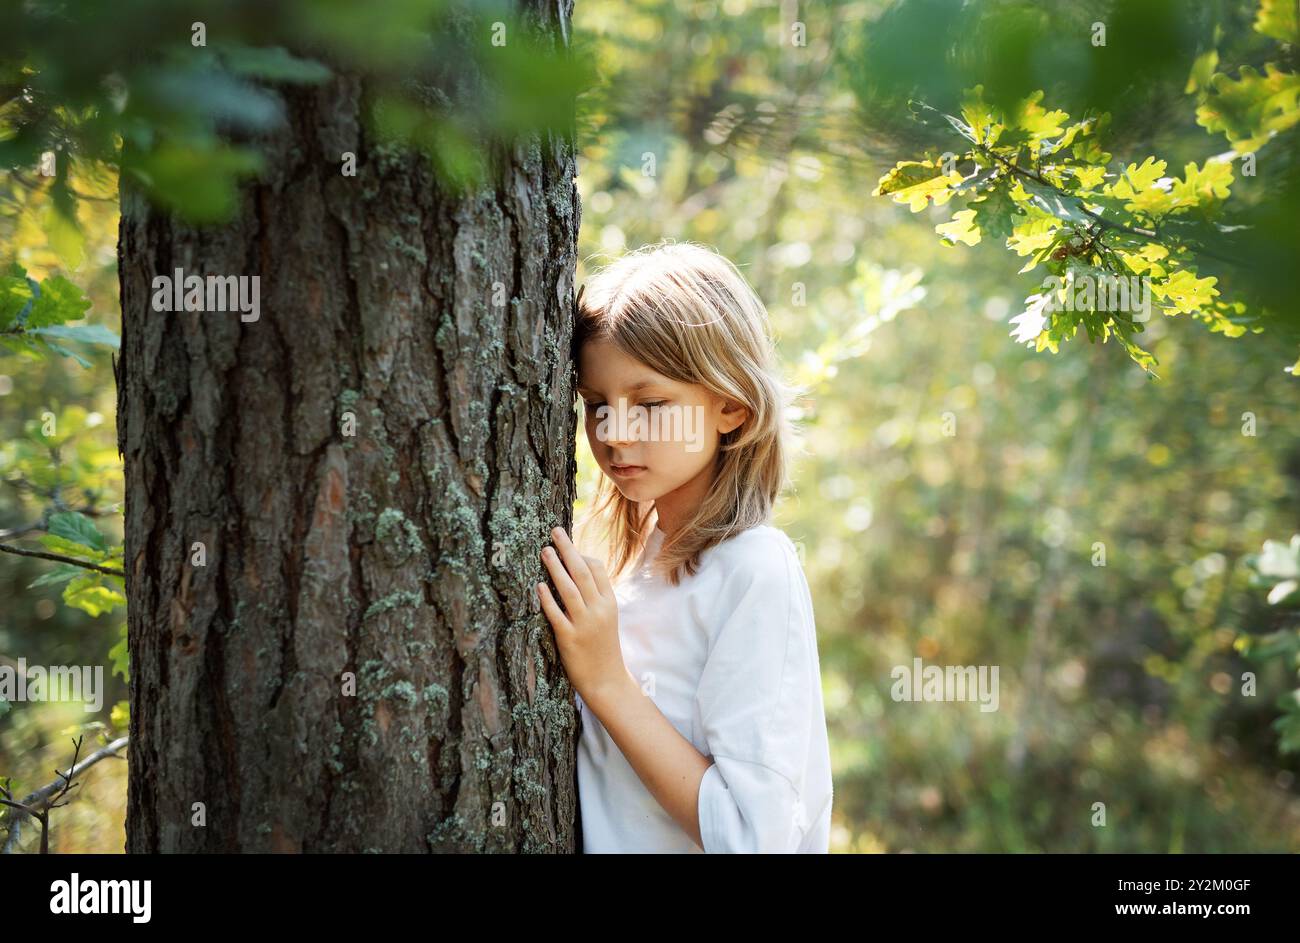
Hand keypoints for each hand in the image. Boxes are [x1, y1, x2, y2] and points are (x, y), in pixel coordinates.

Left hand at [537, 526, 629, 705]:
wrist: (607, 681)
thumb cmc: (603, 647)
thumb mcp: (606, 618)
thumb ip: (596, 596)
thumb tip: (578, 571)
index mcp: (609, 603)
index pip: (596, 569)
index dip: (581, 553)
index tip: (567, 545)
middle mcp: (598, 610)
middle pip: (582, 572)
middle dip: (568, 549)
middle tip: (554, 532)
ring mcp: (584, 624)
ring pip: (569, 589)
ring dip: (555, 567)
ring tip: (544, 551)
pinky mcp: (569, 639)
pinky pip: (556, 614)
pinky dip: (547, 599)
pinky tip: (538, 586)